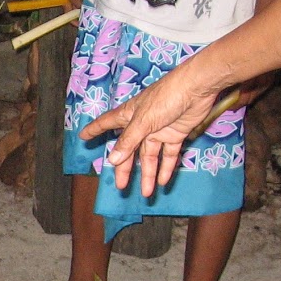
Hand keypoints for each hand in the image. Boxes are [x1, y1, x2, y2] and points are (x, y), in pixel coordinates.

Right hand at [80, 66, 223, 197]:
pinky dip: (166, 167)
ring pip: (150, 156)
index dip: (94, 129)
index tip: (83, 137)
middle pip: (129, 149)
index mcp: (129, 115)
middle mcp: (141, 124)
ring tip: (145, 192)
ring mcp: (159, 130)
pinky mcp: (176, 134)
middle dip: (124, 167)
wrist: (197, 88)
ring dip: (147, 173)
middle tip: (120, 186)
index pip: (107, 123)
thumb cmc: (165, 98)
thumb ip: (128, 141)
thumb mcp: (143, 121)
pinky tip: (162, 181)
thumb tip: (112, 160)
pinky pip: (169, 154)